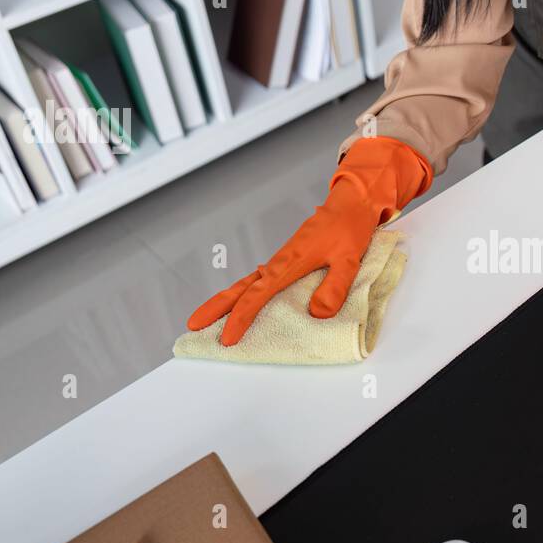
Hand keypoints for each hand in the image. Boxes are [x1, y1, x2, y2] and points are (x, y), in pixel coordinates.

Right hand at [187, 137, 430, 345]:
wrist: (350, 205)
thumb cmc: (349, 229)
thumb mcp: (349, 258)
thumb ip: (335, 286)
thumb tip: (317, 313)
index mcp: (288, 263)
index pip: (257, 295)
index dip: (240, 318)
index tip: (227, 338)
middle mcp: (279, 263)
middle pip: (239, 288)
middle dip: (215, 307)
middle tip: (192, 325)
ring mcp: (280, 262)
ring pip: (245, 284)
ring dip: (226, 301)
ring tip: (207, 319)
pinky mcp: (286, 261)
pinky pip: (259, 281)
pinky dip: (245, 294)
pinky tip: (240, 303)